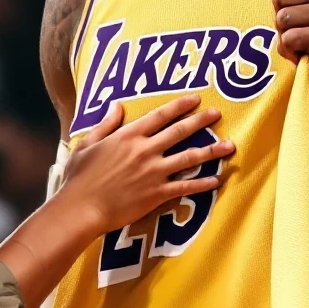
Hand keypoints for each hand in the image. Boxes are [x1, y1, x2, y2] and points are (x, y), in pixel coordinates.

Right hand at [59, 94, 232, 233]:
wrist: (81, 208)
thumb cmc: (79, 178)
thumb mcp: (87, 144)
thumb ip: (106, 124)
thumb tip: (116, 105)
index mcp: (128, 136)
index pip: (160, 115)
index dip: (179, 105)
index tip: (195, 99)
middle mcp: (145, 150)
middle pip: (180, 131)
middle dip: (201, 121)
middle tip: (217, 114)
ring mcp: (154, 172)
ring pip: (190, 157)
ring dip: (211, 150)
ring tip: (229, 145)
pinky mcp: (157, 194)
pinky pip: (186, 187)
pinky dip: (203, 184)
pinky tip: (217, 180)